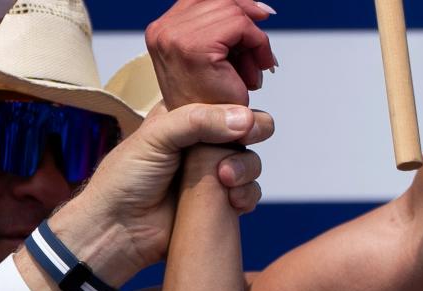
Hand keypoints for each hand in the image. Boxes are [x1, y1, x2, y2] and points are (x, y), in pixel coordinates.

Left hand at [43, 103, 273, 290]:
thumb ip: (199, 121)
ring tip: (225, 180)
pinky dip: (247, 196)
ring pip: (250, 162)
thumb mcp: (157, 136)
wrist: (119, 230)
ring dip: (246, 169)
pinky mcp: (218, 203)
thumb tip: (246, 119)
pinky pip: (249, 194)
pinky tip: (231, 202)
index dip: (238, 107)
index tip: (242, 120)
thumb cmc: (126, 179)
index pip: (223, 101)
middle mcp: (201, 143)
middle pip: (246, 130)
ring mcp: (211, 174)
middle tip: (240, 146)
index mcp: (184, 117)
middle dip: (251, 137)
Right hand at [146, 0, 278, 108]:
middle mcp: (163, 30)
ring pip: (232, 10)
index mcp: (162, 30)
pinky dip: (257, 44)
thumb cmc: (210, 108)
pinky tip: (255, 70)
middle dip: (247, 23)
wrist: (203, 143)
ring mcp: (174, 37)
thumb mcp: (214, 59)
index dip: (237, 5)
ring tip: (253, 70)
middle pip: (219, 0)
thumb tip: (255, 8)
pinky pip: (240, 25)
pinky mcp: (194, 48)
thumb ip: (221, 31)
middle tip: (260, 55)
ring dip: (253, 40)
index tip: (260, 17)